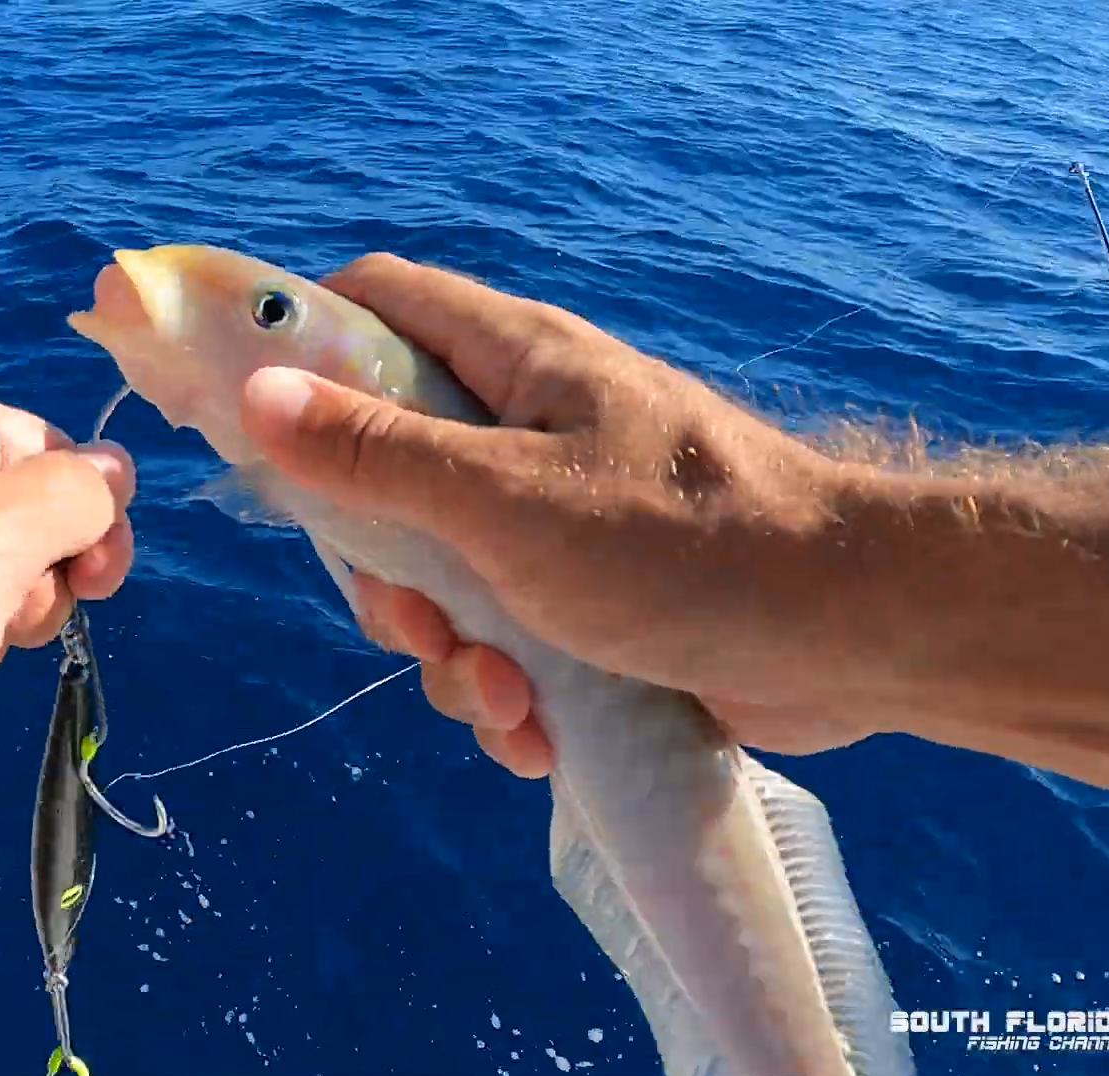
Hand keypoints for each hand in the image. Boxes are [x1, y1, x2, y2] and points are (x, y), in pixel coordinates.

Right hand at [235, 255, 876, 776]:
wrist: (856, 636)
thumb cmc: (683, 544)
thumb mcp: (504, 502)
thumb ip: (377, 454)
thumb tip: (259, 393)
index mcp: (512, 364)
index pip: (374, 305)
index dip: (300, 349)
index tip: (252, 429)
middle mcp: (531, 428)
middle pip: (388, 470)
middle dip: (384, 570)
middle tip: (416, 624)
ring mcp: (564, 518)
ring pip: (444, 577)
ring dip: (453, 657)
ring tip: (507, 700)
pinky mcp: (596, 603)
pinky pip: (507, 640)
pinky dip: (510, 694)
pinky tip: (540, 736)